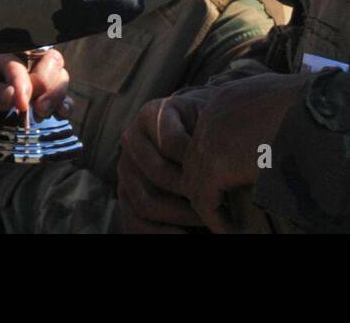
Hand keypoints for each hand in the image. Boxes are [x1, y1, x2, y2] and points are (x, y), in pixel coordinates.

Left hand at [0, 50, 70, 117]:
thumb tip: (13, 96)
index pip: (18, 62)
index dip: (23, 82)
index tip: (21, 103)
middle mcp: (19, 61)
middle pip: (48, 60)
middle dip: (48, 81)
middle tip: (37, 105)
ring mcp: (30, 80)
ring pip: (59, 75)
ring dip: (57, 93)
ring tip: (43, 111)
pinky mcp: (36, 100)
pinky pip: (59, 97)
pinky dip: (64, 104)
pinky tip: (61, 114)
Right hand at [115, 88, 214, 232]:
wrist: (189, 133)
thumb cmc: (204, 126)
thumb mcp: (207, 115)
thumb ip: (210, 127)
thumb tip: (225, 158)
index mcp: (150, 114)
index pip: (171, 142)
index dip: (199, 161)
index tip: (225, 174)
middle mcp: (131, 139)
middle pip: (158, 172)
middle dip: (191, 190)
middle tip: (218, 200)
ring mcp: (124, 168)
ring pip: (146, 201)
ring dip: (180, 215)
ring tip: (207, 218)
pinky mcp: (124, 194)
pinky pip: (134, 222)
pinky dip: (161, 233)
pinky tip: (186, 234)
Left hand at [178, 72, 310, 232]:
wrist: (319, 106)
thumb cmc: (310, 103)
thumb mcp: (275, 98)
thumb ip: (258, 113)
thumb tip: (263, 136)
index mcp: (223, 100)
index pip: (204, 139)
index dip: (213, 167)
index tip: (229, 188)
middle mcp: (210, 116)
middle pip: (194, 161)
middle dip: (207, 187)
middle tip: (225, 210)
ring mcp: (209, 139)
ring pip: (194, 183)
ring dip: (210, 206)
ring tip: (229, 224)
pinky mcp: (217, 165)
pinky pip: (205, 201)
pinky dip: (216, 220)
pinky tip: (231, 231)